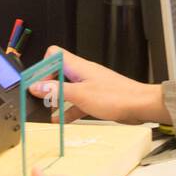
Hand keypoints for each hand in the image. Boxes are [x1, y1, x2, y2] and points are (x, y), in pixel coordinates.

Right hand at [28, 46, 170, 124]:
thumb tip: (36, 86)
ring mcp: (89, 85)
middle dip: (46, 85)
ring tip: (45, 111)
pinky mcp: (96, 97)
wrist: (140, 106)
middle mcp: (83, 73)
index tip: (34, 83)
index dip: (41, 67)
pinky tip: (61, 120)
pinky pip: (77, 102)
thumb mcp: (80, 95)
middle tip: (38, 99)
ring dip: (56, 100)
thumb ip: (57, 91)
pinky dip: (68, 110)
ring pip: (67, 89)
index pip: (53, 54)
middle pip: (58, 72)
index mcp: (78, 66)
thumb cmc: (117, 97)